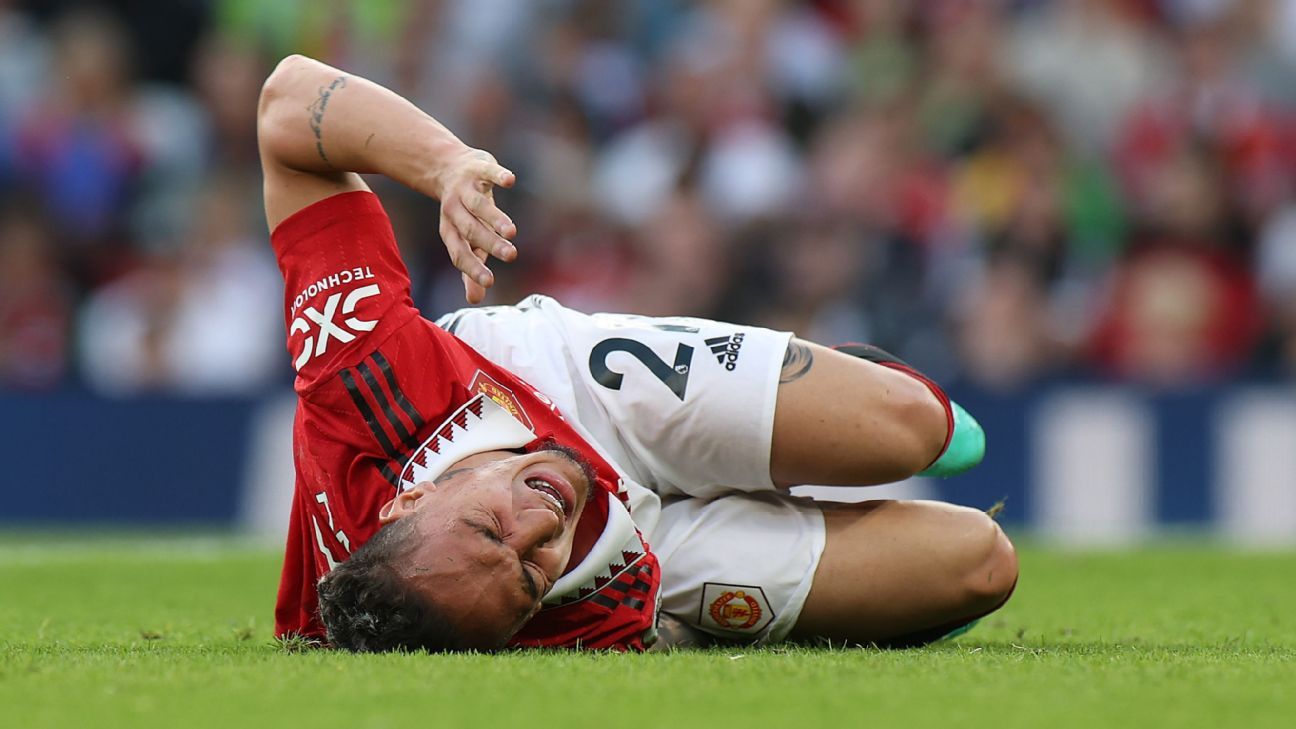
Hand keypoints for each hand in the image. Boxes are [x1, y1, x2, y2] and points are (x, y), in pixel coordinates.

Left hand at [433, 148, 516, 303]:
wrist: (446, 167)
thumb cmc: (462, 211)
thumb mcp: (464, 237)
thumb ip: (470, 266)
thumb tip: (474, 300)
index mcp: (451, 230)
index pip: (459, 252)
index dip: (472, 267)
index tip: (490, 283)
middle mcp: (454, 209)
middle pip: (470, 229)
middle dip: (489, 243)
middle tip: (511, 256)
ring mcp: (466, 188)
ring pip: (479, 205)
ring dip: (495, 217)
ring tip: (512, 231)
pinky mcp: (478, 167)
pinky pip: (488, 172)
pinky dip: (498, 176)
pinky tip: (510, 181)